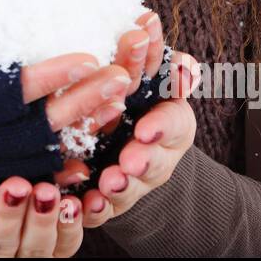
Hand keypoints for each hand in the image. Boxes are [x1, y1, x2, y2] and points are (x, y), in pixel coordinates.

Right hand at [0, 0, 130, 199]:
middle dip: (76, 106)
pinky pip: (8, 173)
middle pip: (20, 132)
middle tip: (121, 76)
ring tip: (116, 103)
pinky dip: (48, 164)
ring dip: (73, 133)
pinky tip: (83, 147)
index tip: (87, 56)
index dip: (43, 79)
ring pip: (22, 158)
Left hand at [76, 48, 199, 227]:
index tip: (144, 130)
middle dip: (143, 161)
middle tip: (130, 162)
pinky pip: (105, 211)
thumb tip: (173, 49)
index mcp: (171, 124)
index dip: (160, 127)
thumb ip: (166, 68)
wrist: (136, 149)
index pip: (171, 122)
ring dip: (121, 187)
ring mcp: (135, 181)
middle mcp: (157, 156)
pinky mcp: (111, 201)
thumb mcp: (157, 82)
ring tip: (109, 183)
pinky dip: (97, 210)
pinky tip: (87, 206)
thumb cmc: (144, 101)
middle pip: (153, 161)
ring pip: (130, 188)